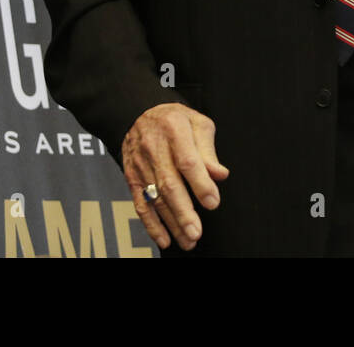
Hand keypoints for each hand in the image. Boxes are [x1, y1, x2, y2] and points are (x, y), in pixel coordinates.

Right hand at [123, 102, 228, 251]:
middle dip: (183, 212)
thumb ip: (208, 150)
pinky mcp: (132, 178)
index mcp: (175, 131)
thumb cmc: (173, 119)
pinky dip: (151, 224)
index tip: (212, 202)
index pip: (187, 161)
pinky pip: (141, 204)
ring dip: (172, 223)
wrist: (137, 113)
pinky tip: (164, 239)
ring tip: (188, 240)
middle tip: (196, 232)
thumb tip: (220, 174)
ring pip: (156, 199)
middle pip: (169, 184)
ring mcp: (141, 166)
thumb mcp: (197, 123)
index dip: (200, 184)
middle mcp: (154, 150)